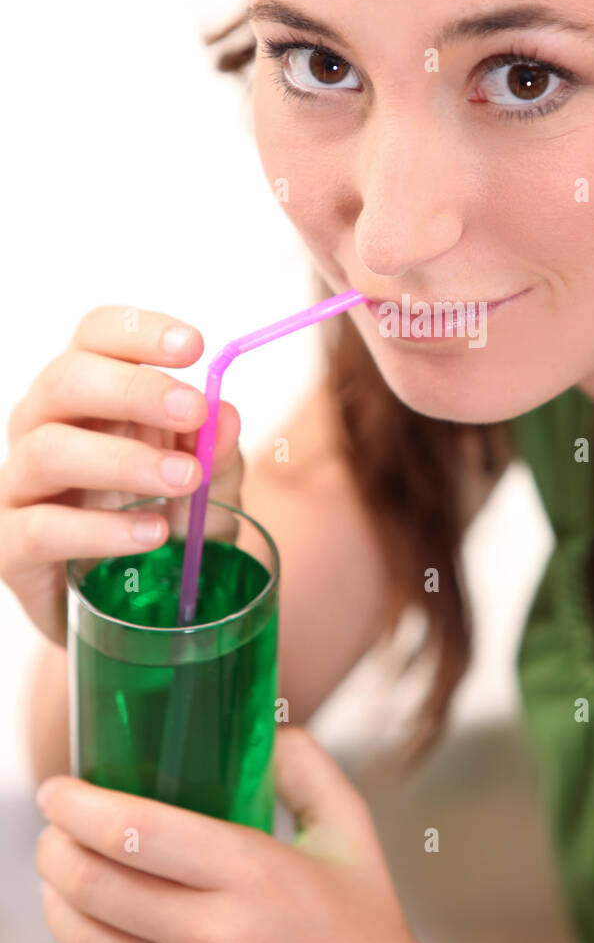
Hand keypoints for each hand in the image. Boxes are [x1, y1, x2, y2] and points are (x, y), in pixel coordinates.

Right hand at [0, 305, 242, 645]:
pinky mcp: (10, 547)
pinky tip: (152, 533)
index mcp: (90, 394)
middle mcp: (44, 426)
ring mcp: (22, 485)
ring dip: (124, 460)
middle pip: (66, 379)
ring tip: (187, 481)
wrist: (134, 611)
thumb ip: (218, 451)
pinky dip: (100, 530)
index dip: (139, 331)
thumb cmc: (167, 521)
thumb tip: (224, 414)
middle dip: (134, 388)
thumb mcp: (210, 486)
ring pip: (48, 449)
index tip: (196, 346)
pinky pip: (40, 528)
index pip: (96, 336)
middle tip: (193, 411)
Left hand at [35, 727, 440, 942]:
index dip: (82, 808)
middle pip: (100, 890)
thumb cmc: (366, 920)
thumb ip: (307, 766)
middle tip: (51, 824)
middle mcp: (218, 934)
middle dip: (55, 850)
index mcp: (257, 874)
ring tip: (57, 867)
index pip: (141, 835)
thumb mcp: (351, 830)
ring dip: (57, 900)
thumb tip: (261, 729)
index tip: (58, 788)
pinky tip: (87, 917)